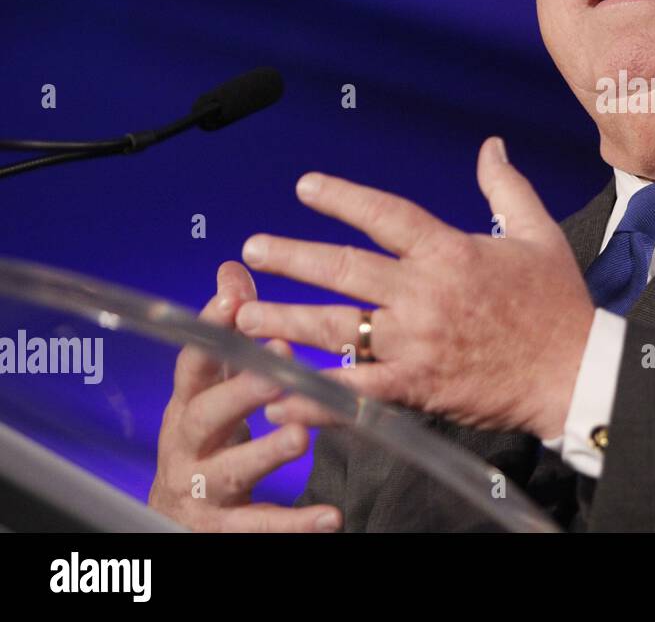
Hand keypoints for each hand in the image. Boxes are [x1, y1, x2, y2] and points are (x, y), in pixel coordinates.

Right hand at [147, 261, 342, 531]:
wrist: (179, 515)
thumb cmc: (210, 434)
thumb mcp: (215, 384)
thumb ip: (231, 334)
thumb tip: (233, 270)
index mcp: (189, 402)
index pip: (195, 362)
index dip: (209, 331)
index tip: (233, 300)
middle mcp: (188, 444)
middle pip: (205, 416)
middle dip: (238, 392)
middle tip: (277, 372)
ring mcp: (202, 488)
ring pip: (228, 471)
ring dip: (263, 453)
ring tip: (299, 437)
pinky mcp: (224, 529)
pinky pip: (258, 526)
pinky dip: (294, 522)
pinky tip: (331, 516)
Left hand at [235, 137, 594, 438]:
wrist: (573, 374)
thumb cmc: (559, 304)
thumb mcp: (539, 234)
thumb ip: (507, 188)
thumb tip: (491, 146)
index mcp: (451, 253)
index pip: (385, 214)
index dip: (342, 198)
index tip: (305, 186)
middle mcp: (424, 295)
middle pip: (344, 270)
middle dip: (292, 258)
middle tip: (252, 250)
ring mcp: (415, 344)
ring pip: (337, 328)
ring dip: (286, 320)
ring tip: (243, 314)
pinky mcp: (415, 389)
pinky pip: (353, 391)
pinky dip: (312, 397)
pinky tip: (277, 398)